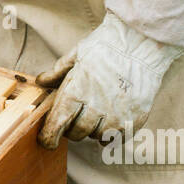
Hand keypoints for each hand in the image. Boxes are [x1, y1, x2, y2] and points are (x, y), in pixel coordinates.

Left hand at [36, 11, 183, 150]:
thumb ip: (58, 72)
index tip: (46, 141)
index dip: (49, 137)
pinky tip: (111, 121)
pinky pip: (118, 138)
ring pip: (97, 136)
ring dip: (93, 129)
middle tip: (76, 117)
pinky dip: (112, 134)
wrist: (142, 42)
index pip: (57, 124)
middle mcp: (95, 107)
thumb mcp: (77, 54)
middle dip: (72, 128)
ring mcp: (116, 115)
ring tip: (97, 113)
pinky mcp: (135, 118)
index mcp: (76, 91)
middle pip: (77, 133)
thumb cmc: (107, 46)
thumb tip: (41, 81)